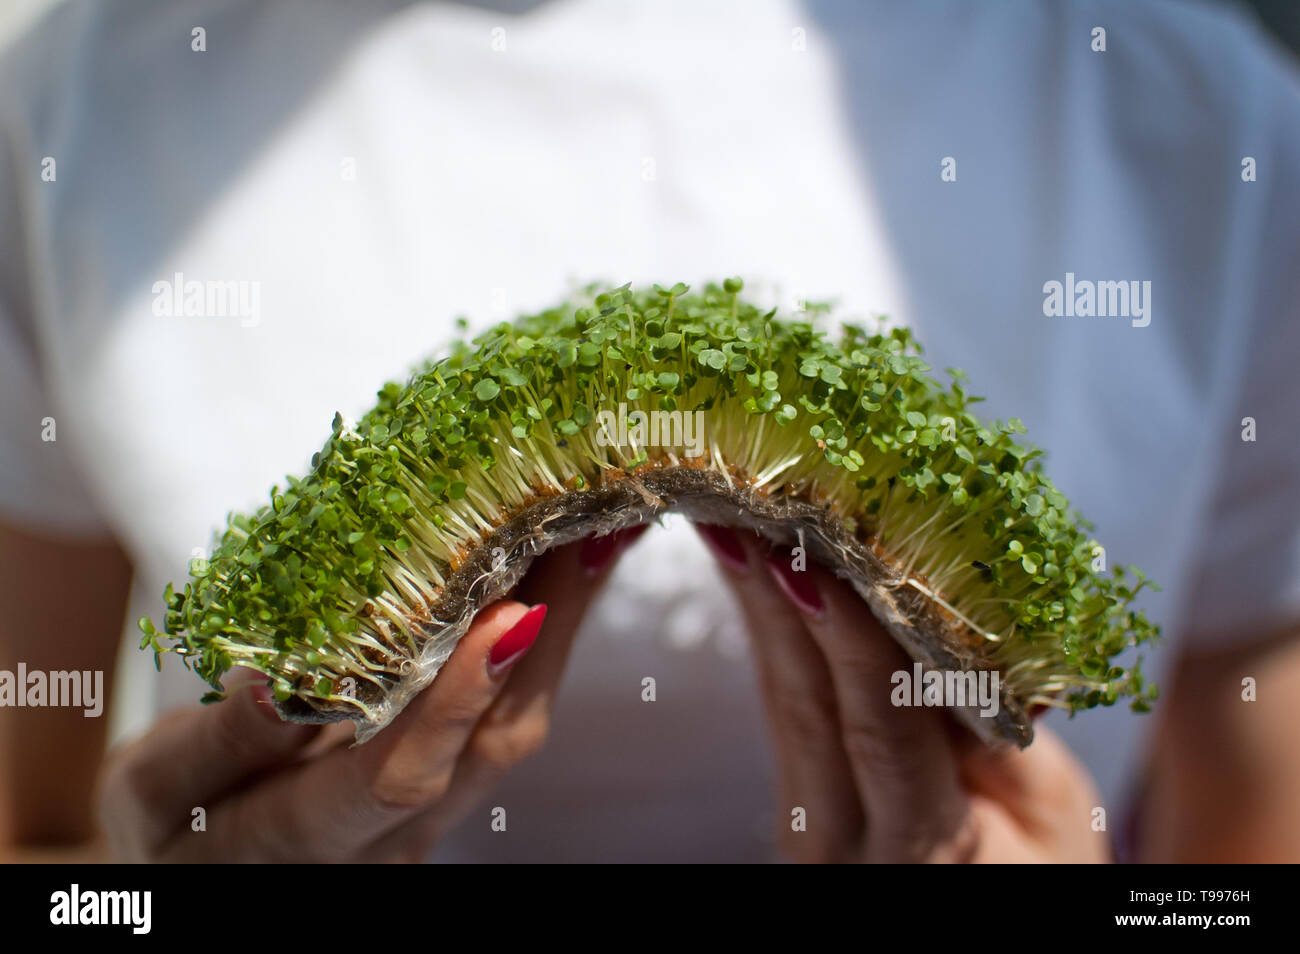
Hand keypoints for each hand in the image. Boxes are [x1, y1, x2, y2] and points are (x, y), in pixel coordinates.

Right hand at [96, 528, 645, 861]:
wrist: (201, 855)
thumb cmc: (171, 823)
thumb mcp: (160, 788)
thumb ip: (222, 743)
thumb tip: (276, 680)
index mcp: (309, 844)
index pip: (399, 777)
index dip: (456, 700)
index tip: (509, 614)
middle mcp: (392, 840)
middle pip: (492, 744)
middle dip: (547, 633)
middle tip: (587, 529)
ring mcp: (431, 814)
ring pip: (513, 724)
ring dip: (560, 626)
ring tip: (596, 530)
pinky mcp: (446, 780)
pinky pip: (504, 711)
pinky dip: (536, 639)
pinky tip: (558, 575)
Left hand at [694, 523, 1108, 862]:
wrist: (1001, 913)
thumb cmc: (1048, 873)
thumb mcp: (1050, 812)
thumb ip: (992, 726)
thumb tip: (943, 628)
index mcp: (924, 852)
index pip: (884, 729)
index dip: (852, 640)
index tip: (814, 558)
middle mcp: (848, 842)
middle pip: (809, 702)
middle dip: (776, 595)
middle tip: (746, 504)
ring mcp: (814, 825)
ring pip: (784, 698)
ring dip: (758, 602)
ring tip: (731, 519)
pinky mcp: (802, 800)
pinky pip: (787, 706)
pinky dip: (773, 630)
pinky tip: (752, 572)